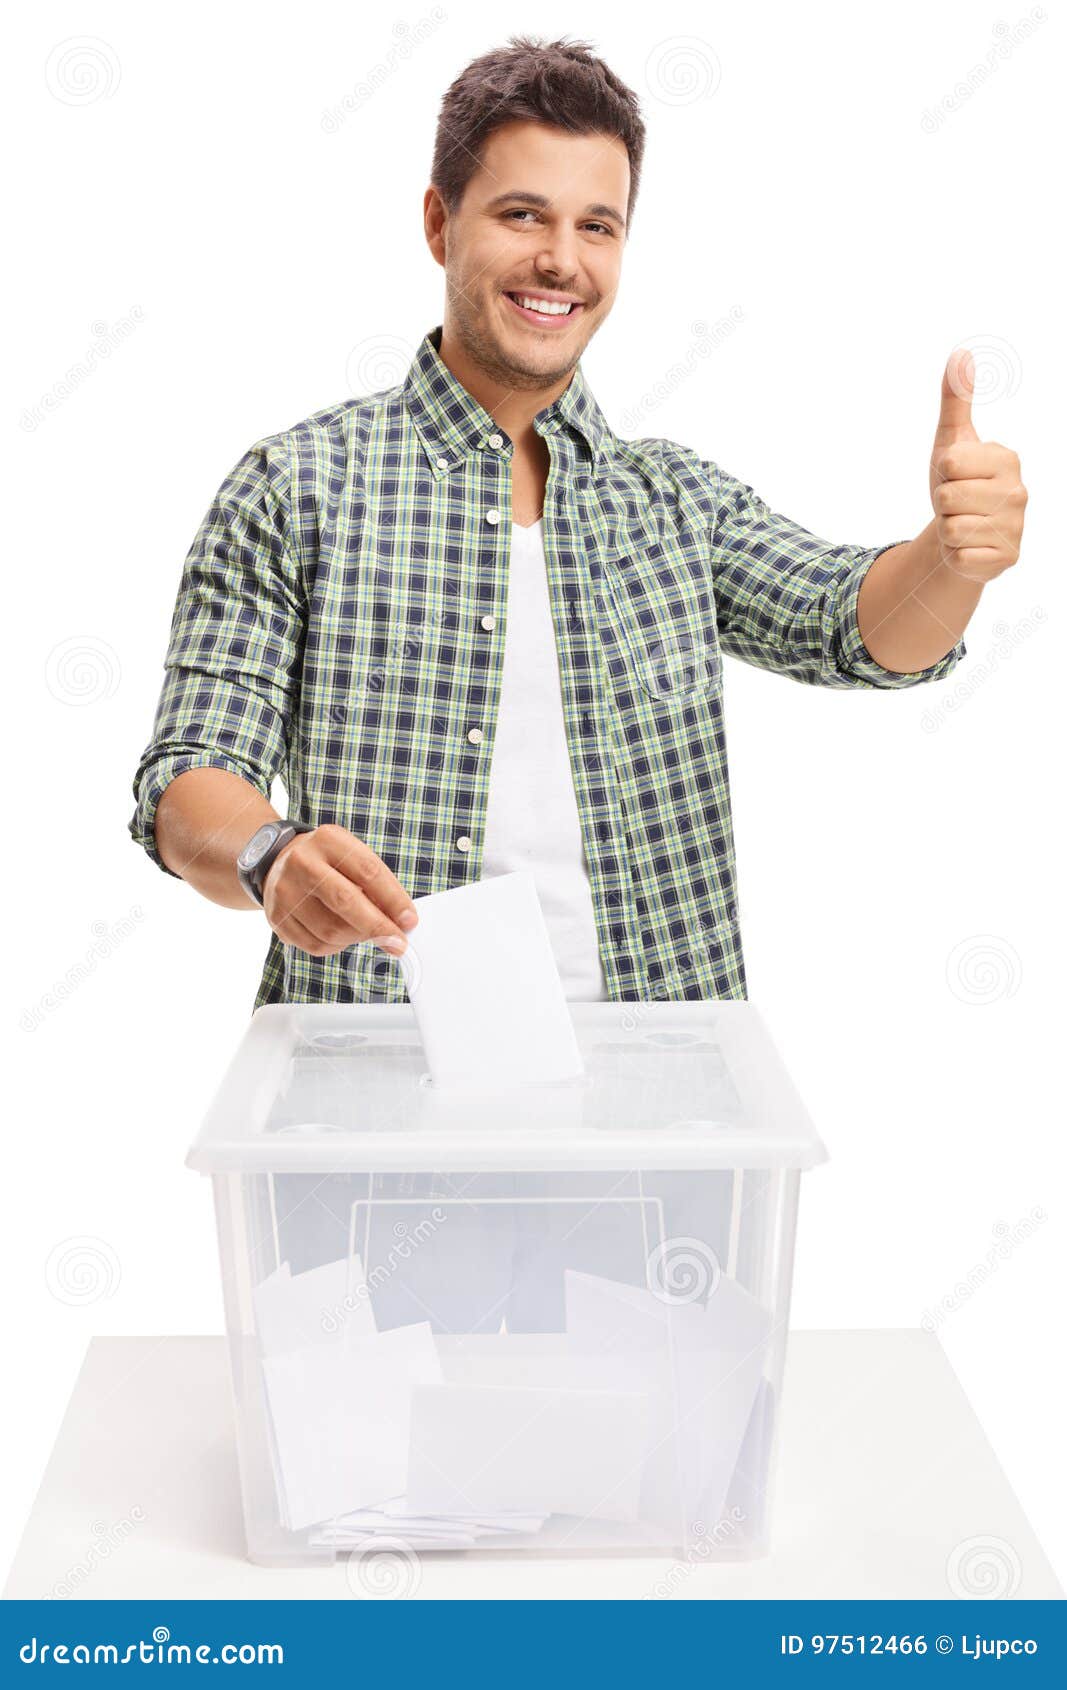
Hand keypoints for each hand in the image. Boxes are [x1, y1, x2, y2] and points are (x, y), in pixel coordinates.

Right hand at [261, 824, 417, 957]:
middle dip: (378, 927)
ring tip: (364, 931)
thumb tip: (399, 921)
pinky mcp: (277, 918)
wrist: (278, 862)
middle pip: (346, 901)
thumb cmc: (326, 861)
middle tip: (397, 943)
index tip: (409, 921)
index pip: (368, 871)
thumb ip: (376, 884)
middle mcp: (302, 863)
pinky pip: (316, 945)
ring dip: (357, 937)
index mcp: (328, 840)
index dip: (393, 899)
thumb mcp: (351, 856)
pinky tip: (341, 935)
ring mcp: (285, 891)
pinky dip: (336, 946)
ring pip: (331, 930)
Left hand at [929, 348, 1026, 582]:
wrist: (961, 533)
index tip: (956, 476)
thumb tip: (960, 354)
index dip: (942, 473)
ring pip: (952, 528)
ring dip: (948, 529)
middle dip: (942, 504)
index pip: (950, 463)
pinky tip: (969, 546)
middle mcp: (1018, 492)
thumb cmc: (957, 482)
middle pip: (948, 498)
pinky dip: (956, 554)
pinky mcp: (1007, 558)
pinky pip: (961, 556)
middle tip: (957, 504)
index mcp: (1006, 459)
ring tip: (962, 524)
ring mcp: (1016, 527)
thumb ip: (955, 400)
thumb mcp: (950, 441)